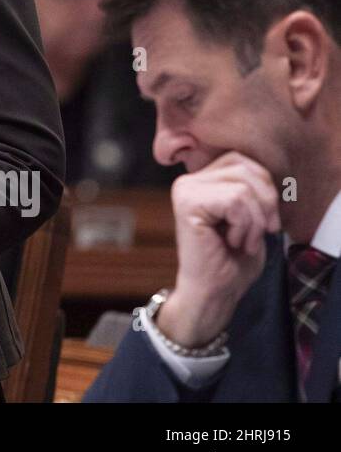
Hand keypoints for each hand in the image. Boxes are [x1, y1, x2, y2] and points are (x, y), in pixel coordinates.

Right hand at [158, 151, 280, 346]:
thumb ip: (252, 189)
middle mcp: (188, 180)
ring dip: (255, 221)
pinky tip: (233, 241)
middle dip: (265, 204)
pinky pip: (234, 201)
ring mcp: (185, 190)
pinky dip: (245, 226)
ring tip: (244, 240)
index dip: (266, 189)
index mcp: (202, 179)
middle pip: (246, 169)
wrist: (214, 290)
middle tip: (261, 232)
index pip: (244, 161)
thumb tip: (266, 173)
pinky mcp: (187, 204)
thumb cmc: (233, 259)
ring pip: (242, 187)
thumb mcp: (251, 216)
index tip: (266, 221)